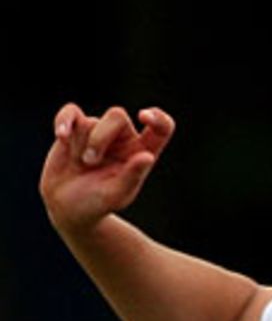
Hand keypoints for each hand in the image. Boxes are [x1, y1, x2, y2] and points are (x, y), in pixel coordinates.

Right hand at [40, 103, 174, 235]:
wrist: (66, 207)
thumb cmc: (96, 204)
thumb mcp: (115, 196)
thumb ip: (131, 176)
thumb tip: (148, 156)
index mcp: (140, 153)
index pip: (161, 128)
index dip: (158, 118)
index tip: (144, 117)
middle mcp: (122, 138)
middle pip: (117, 116)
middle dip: (100, 137)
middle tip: (90, 162)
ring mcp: (98, 131)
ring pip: (92, 121)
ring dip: (82, 144)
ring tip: (80, 163)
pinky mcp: (75, 127)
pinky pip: (70, 113)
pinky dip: (64, 121)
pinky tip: (61, 135)